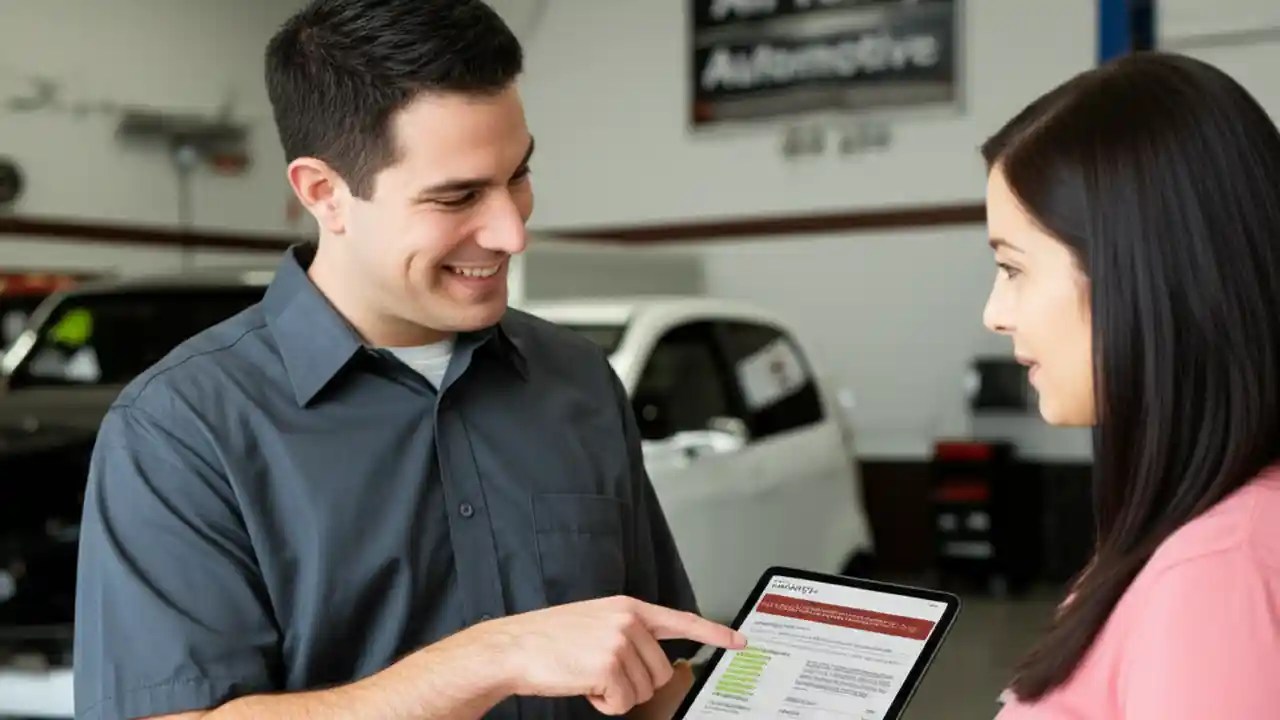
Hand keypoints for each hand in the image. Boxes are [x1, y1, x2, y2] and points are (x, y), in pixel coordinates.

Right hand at [484, 596, 743, 715]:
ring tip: (586, 675)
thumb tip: (654, 660)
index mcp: (629, 608)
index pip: (681, 620)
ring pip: (642, 691)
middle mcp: (629, 620)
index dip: (714, 633)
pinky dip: (603, 704)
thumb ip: (628, 634)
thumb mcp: (596, 623)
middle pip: (661, 672)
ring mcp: (620, 641)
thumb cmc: (550, 640)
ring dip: (615, 694)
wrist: (514, 647)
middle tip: (599, 672)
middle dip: (633, 683)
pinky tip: (582, 685)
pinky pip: (622, 704)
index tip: (741, 641)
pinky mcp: (608, 665)